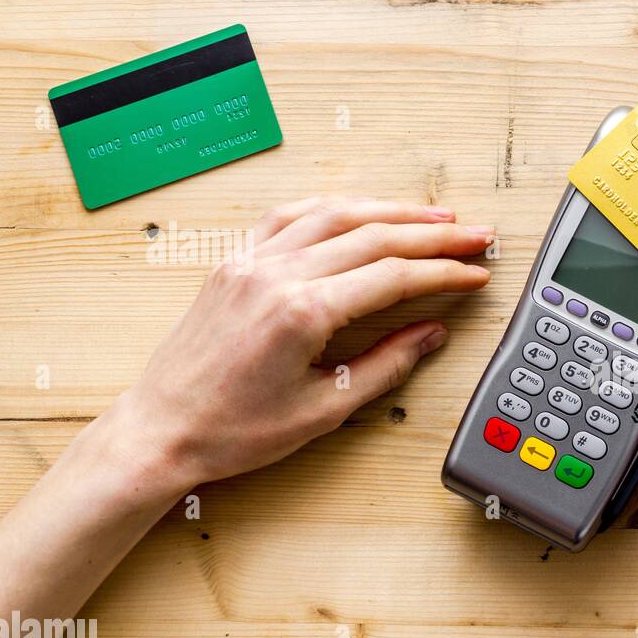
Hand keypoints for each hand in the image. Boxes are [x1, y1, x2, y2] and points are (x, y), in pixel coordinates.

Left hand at [110, 196, 492, 494]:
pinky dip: (331, 206)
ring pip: (334, 214)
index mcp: (302, 312)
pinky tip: (357, 208)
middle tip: (474, 236)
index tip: (475, 274)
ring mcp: (251, 262)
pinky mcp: (234, 263)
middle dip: (432, 235)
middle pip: (373, 236)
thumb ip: (385, 365)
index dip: (444, 273)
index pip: (394, 277)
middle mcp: (276, 274)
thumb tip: (430, 334)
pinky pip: (289, 217)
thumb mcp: (325, 409)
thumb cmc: (233, 431)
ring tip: (432, 216)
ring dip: (389, 210)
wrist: (161, 430)